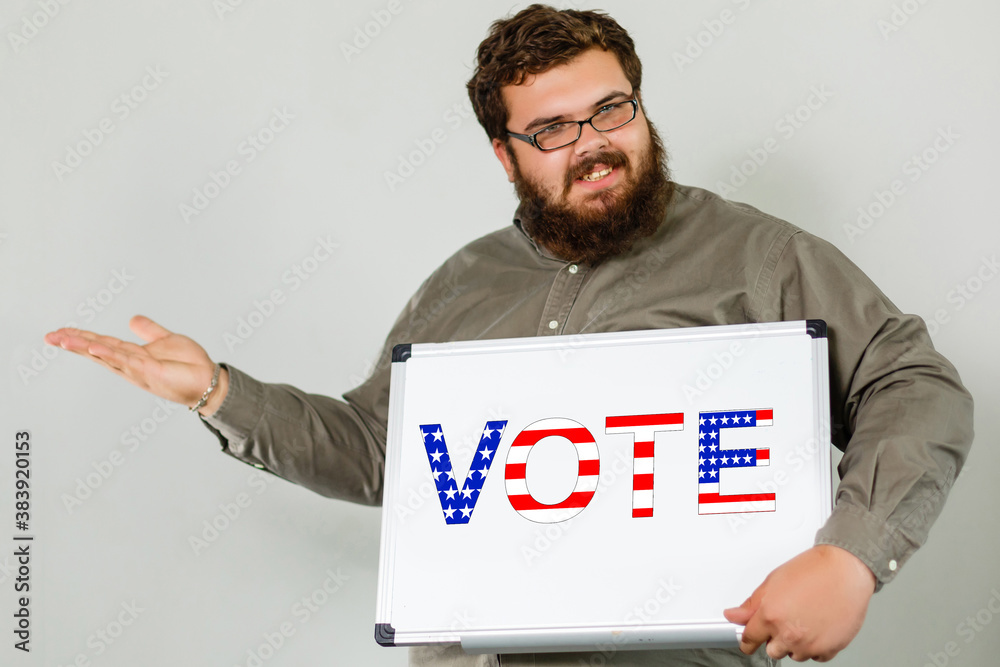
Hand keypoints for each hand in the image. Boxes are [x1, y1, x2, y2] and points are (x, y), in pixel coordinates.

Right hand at [44, 315, 228, 415]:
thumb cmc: (189, 365)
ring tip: (62, 339)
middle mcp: (130, 365)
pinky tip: (93, 347)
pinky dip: (109, 354)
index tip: (60, 332)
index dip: (81, 338)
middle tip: (50, 336)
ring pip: (105, 355)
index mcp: (132, 356)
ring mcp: (137, 370)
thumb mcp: (166, 340)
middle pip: (96, 351)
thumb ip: (149, 331)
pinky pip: (125, 360)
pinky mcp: (149, 371)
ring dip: (83, 347)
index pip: (101, 344)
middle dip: (73, 344)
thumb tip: (132, 319)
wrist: (208, 380)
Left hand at [723, 544, 875, 661]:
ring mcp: (810, 644)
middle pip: (772, 650)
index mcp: (770, 616)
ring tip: (805, 619)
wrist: (846, 570)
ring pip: (794, 654)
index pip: (749, 639)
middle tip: (785, 620)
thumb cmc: (814, 570)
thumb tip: (733, 615)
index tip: (748, 641)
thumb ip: (751, 604)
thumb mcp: (773, 581)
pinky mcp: (829, 649)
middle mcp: (788, 634)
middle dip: (775, 638)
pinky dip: (816, 646)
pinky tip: (818, 626)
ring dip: (796, 643)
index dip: (748, 639)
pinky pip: (816, 656)